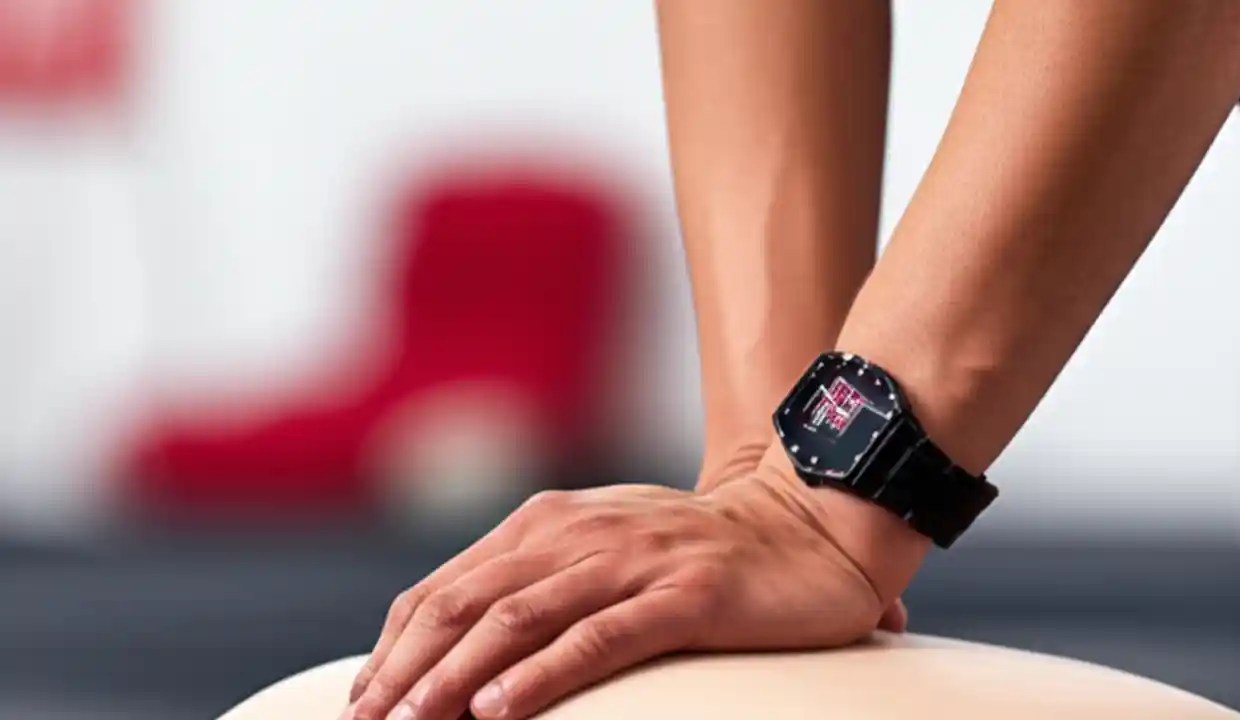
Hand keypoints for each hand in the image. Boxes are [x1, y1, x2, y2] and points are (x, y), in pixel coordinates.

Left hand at [343, 474, 913, 719]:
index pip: (448, 584)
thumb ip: (541, 579)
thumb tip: (465, 649)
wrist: (803, 525)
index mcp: (550, 522)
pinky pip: (599, 638)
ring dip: (455, 674)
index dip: (396, 644)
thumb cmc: (695, 551)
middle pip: (467, 600)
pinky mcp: (684, 596)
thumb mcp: (604, 550)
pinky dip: (541, 674)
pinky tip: (498, 709)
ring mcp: (633, 561)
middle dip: (407, 666)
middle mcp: (581, 532)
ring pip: (520, 617)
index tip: (362, 698)